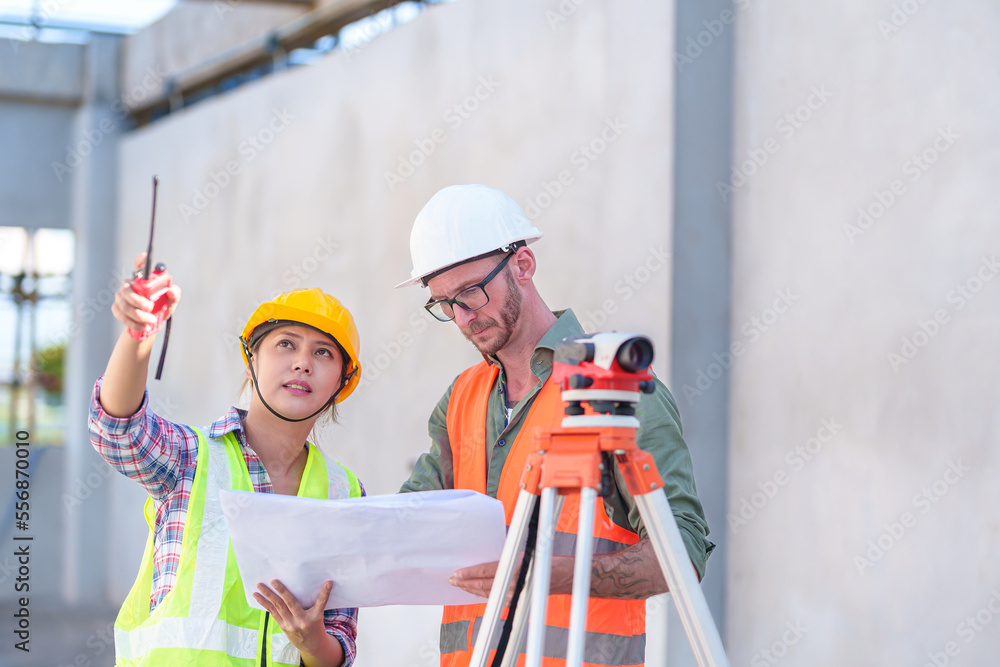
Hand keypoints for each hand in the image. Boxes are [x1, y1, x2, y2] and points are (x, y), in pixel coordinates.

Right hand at [111, 253, 180, 335]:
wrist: (152, 324)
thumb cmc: (162, 307)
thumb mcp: (172, 301)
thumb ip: (175, 294)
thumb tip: (171, 290)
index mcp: (144, 279)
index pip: (139, 265)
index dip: (140, 260)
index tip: (145, 256)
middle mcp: (130, 284)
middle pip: (126, 288)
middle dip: (137, 300)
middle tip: (150, 307)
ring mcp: (121, 296)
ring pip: (123, 303)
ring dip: (137, 314)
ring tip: (150, 321)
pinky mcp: (117, 308)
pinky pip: (120, 314)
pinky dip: (132, 322)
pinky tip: (143, 326)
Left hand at [254, 579, 331, 657]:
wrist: (312, 645)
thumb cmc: (315, 625)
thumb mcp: (319, 615)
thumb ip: (316, 602)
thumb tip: (323, 584)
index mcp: (315, 616)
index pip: (321, 602)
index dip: (325, 593)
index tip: (328, 583)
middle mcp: (302, 621)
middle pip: (290, 603)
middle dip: (281, 591)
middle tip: (273, 580)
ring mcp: (291, 625)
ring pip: (278, 607)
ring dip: (267, 596)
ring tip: (259, 586)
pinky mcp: (283, 627)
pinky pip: (273, 613)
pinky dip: (265, 604)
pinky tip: (259, 597)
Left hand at [450, 556, 576, 600]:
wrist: (564, 576)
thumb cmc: (547, 560)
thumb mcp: (526, 552)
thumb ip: (507, 557)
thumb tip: (490, 560)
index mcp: (515, 570)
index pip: (486, 572)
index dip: (469, 574)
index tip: (457, 573)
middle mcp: (513, 585)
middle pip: (483, 586)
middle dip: (465, 583)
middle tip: (452, 580)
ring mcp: (514, 595)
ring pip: (487, 594)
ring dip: (472, 590)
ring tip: (460, 586)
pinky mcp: (516, 600)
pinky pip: (495, 597)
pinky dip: (483, 594)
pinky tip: (476, 591)